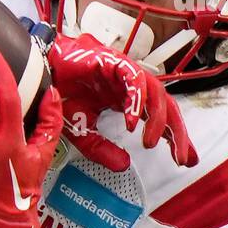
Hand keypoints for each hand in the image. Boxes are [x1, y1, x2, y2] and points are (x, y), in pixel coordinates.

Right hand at [48, 32, 196, 171]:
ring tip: (151, 142)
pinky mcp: (116, 62)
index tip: (185, 159)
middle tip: (181, 157)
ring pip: (156, 94)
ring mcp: (126, 73)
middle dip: (177, 134)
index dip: (175, 138)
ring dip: (157, 120)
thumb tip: (123, 165)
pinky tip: (132, 121)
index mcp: (128, 100)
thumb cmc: (61, 92)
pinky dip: (136, 100)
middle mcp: (132, 87)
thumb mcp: (82, 131)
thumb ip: (101, 149)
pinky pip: (135, 80)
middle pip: (166, 108)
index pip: (160, 118)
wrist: (42, 71)